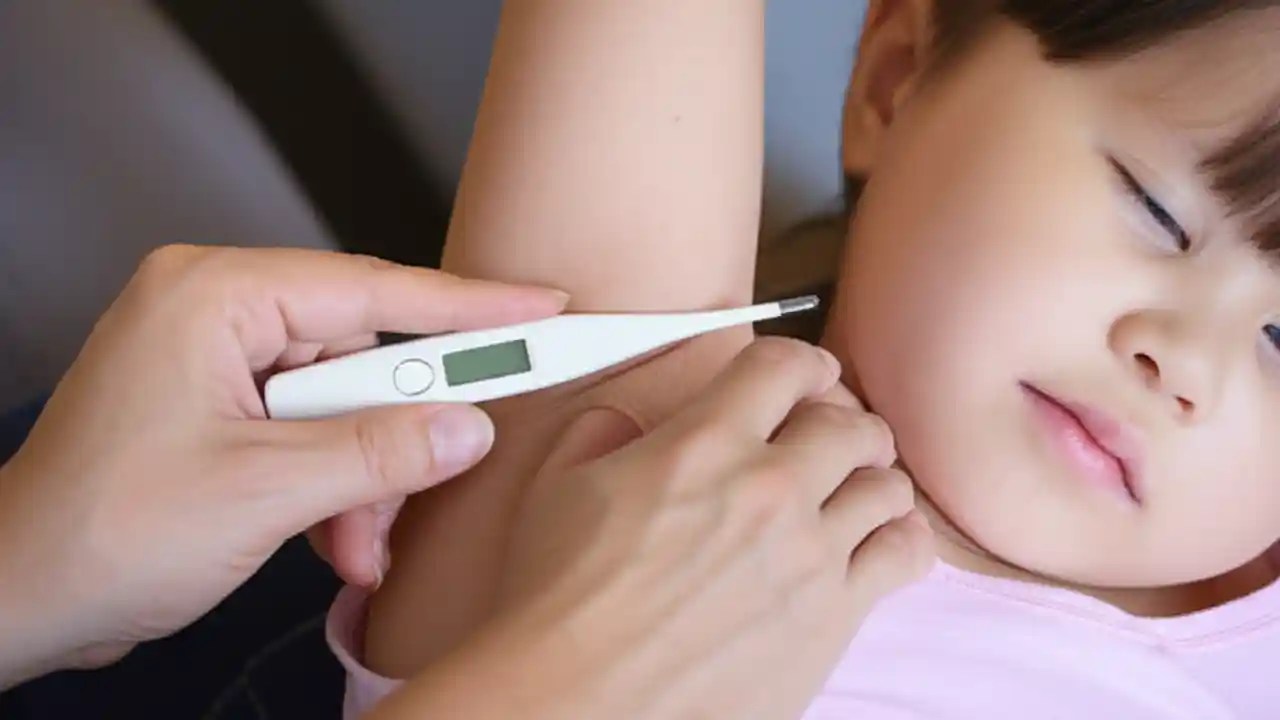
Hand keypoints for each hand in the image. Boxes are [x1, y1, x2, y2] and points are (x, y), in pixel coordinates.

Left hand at [0, 245, 566, 687]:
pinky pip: (313, 427)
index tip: (542, 306)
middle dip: (396, 435)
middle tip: (434, 478)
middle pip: (364, 352)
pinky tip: (335, 540)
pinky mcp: (220, 403)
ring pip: (345, 401)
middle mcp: (215, 310)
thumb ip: (379, 452)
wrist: (18, 597)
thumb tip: (468, 428)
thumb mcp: (264, 491)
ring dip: (365, 477)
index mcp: (213, 296)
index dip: (469, 305)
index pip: (372, 288)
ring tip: (359, 544)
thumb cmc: (101, 532)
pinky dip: (335, 485)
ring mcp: (216, 358)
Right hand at [372, 338, 934, 719]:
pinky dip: (902, 535)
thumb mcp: (558, 488)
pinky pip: (905, 554)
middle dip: (842, 421)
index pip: (786, 366)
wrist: (576, 701)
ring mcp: (807, 554)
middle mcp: (766, 488)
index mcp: (703, 444)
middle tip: (831, 438)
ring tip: (855, 490)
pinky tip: (882, 539)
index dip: (803, 364)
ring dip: (873, 478)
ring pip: (886, 484)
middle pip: (849, 423)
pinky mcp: (831, 616)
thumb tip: (626, 424)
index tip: (807, 378)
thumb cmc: (558, 602)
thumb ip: (602, 432)